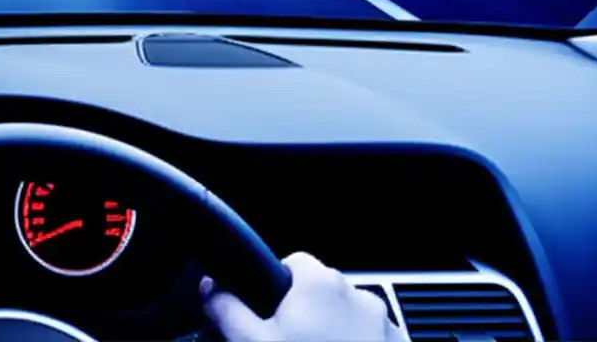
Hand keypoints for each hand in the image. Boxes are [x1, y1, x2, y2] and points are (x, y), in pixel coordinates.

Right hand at [201, 252, 407, 341]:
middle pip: (322, 291)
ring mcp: (385, 324)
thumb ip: (228, 310)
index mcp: (321, 284)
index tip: (268, 315)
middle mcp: (359, 296)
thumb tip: (211, 288)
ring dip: (333, 331)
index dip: (275, 287)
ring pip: (348, 317)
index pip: (294, 262)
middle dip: (305, 312)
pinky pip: (371, 338)